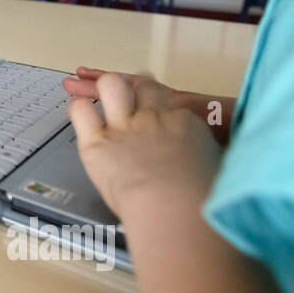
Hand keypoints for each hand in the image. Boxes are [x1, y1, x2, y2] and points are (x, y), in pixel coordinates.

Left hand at [67, 72, 223, 221]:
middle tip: (129, 109)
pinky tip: (84, 117)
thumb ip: (202, 156)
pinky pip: (80, 111)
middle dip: (135, 93)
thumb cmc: (199, 199)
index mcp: (183, 123)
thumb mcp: (214, 169)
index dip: (159, 109)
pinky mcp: (95, 144)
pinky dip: (79, 109)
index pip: (168, 102)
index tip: (156, 122)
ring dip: (107, 92)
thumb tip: (199, 162)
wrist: (172, 206)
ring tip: (106, 108)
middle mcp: (151, 118)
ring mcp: (122, 128)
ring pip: (110, 85)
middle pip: (141, 86)